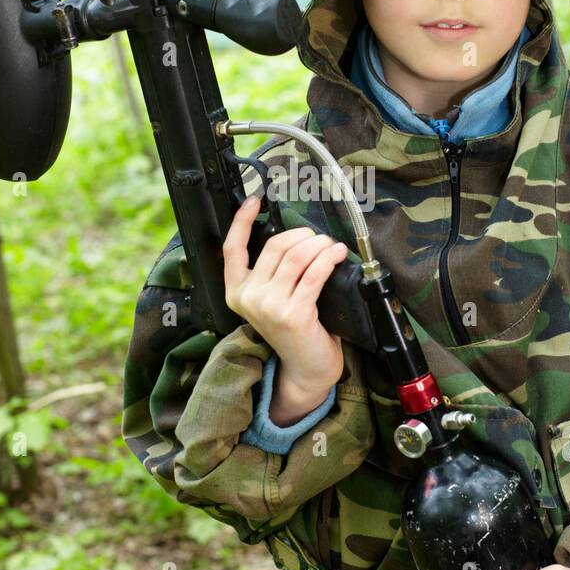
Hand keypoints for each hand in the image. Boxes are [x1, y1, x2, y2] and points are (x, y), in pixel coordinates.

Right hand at [222, 194, 348, 390]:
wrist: (305, 368)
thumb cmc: (294, 331)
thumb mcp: (271, 300)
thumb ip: (270, 273)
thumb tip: (294, 236)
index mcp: (236, 292)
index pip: (232, 248)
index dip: (241, 221)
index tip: (254, 200)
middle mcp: (248, 298)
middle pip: (275, 245)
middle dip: (303, 234)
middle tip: (319, 239)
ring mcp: (269, 306)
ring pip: (296, 255)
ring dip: (319, 244)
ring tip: (331, 246)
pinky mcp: (293, 313)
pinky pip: (314, 274)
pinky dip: (329, 258)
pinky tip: (337, 254)